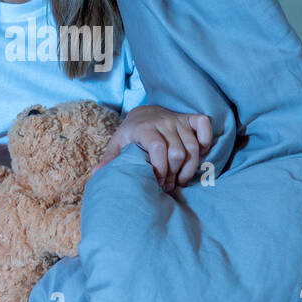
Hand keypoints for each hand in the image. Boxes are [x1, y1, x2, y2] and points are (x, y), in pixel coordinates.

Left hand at [92, 105, 212, 193]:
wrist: (143, 113)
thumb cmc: (131, 134)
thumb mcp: (117, 145)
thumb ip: (109, 160)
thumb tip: (95, 176)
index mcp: (143, 128)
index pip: (157, 147)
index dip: (159, 168)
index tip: (157, 183)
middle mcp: (163, 122)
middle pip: (177, 152)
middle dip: (173, 174)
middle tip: (167, 187)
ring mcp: (178, 120)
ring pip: (192, 146)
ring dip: (189, 168)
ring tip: (180, 181)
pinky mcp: (191, 119)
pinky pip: (204, 126)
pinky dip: (206, 142)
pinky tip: (197, 156)